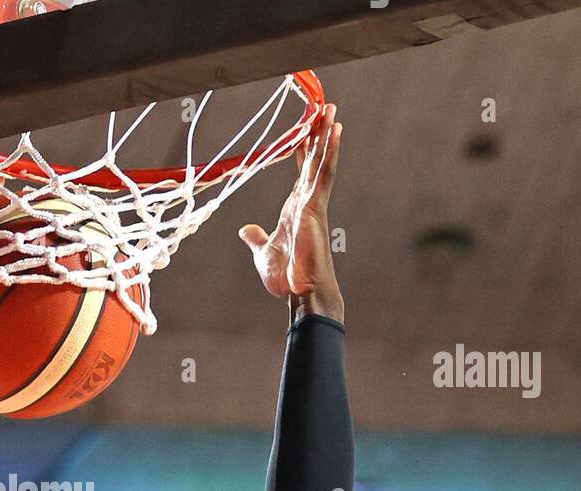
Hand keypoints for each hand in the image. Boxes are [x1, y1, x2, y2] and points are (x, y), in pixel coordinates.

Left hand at [239, 102, 343, 323]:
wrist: (300, 292)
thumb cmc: (288, 277)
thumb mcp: (264, 253)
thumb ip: (256, 238)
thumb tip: (246, 229)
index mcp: (296, 210)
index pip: (301, 174)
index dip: (303, 152)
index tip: (304, 131)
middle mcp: (308, 203)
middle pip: (315, 162)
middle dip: (319, 135)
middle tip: (324, 109)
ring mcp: (314, 204)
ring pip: (323, 162)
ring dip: (327, 136)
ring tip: (331, 110)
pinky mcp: (316, 207)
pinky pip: (324, 174)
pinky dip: (329, 152)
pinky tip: (335, 132)